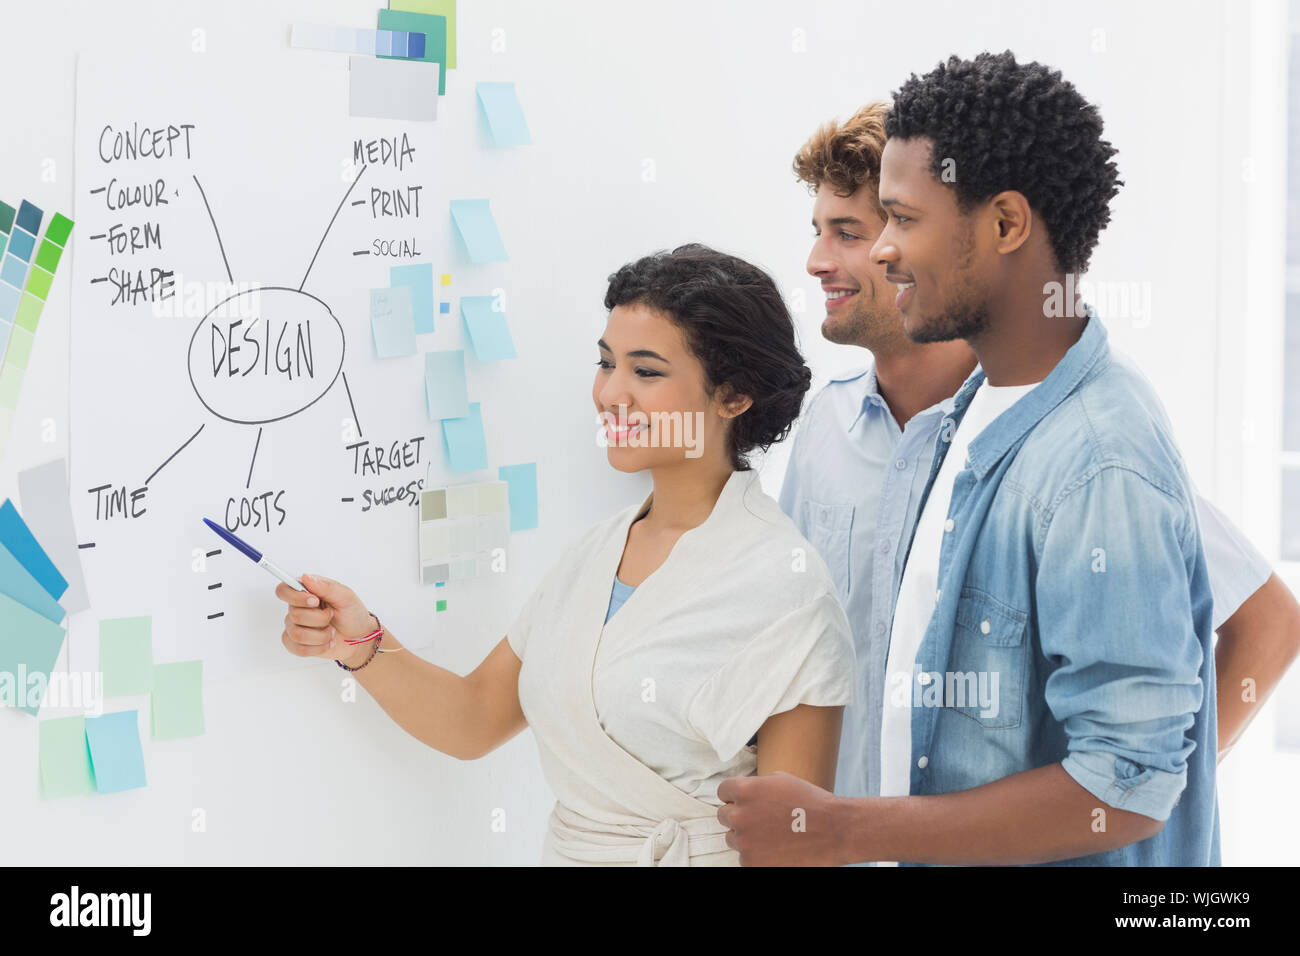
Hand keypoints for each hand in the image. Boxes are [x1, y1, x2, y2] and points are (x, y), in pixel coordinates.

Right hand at [276, 573, 376, 666]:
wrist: (359, 637)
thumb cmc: (352, 614)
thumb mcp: (346, 596)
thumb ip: (326, 587)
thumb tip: (306, 577)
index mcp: (306, 591)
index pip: (284, 590)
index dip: (295, 597)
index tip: (315, 601)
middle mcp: (297, 608)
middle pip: (294, 615)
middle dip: (320, 619)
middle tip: (332, 616)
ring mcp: (294, 626)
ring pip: (297, 634)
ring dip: (321, 635)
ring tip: (331, 631)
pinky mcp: (296, 644)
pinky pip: (298, 648)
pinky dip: (317, 648)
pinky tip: (326, 643)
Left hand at [716, 771, 849, 865]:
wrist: (833, 830)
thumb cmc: (811, 802)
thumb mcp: (781, 780)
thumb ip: (757, 785)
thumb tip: (745, 791)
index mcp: (745, 790)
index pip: (722, 791)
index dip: (733, 796)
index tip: (743, 801)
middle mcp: (740, 815)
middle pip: (723, 816)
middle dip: (739, 816)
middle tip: (760, 819)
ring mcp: (744, 841)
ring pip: (732, 838)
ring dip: (746, 836)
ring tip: (770, 835)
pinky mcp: (752, 863)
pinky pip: (744, 857)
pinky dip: (756, 855)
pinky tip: (775, 848)